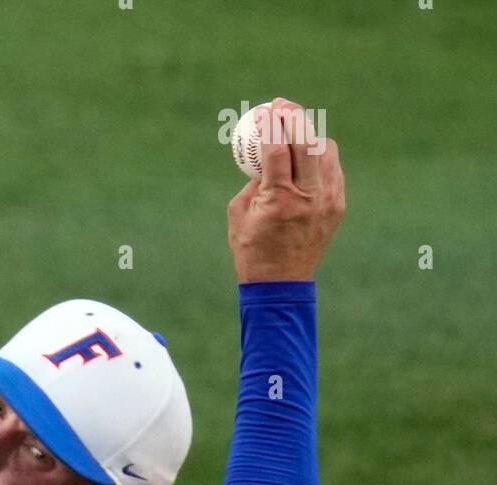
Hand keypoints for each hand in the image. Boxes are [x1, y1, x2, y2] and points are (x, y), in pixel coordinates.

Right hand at [228, 97, 345, 282]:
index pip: (278, 148)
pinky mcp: (338, 205)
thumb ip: (253, 180)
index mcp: (280, 199)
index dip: (270, 124)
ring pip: (325, 151)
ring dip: (310, 135)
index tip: (264, 110)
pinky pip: (332, 169)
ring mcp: (328, 201)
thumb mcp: (239, 213)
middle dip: (294, 116)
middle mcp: (309, 197)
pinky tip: (307, 156)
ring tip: (295, 131)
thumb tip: (263, 153)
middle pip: (307, 141)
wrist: (280, 286)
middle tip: (282, 105)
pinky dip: (320, 157)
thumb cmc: (252, 250)